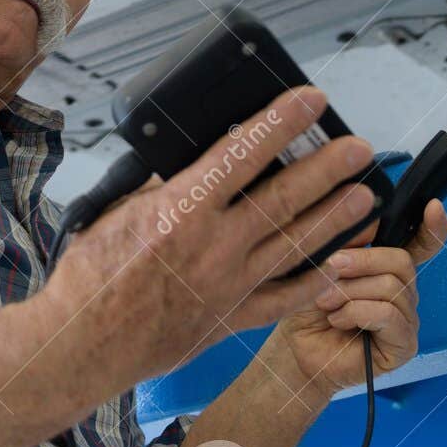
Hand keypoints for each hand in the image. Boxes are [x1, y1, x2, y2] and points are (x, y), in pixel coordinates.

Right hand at [45, 86, 381, 386]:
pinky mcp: (230, 318)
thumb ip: (161, 187)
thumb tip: (194, 164)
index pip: (243, 154)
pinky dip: (314, 284)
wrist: (82, 345)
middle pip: (284, 198)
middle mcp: (214, 245)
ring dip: (334, 218)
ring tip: (365, 197)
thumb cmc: (90, 278)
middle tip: (360, 149)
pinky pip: (283, 300)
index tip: (311, 101)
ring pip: (295, 245)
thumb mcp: (116, 212)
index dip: (281, 123)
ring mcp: (228, 285)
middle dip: (328, 169)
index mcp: (182, 209)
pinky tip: (339, 267)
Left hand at [269, 199, 446, 397]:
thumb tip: (369, 215)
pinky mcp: (404, 344)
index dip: (432, 227)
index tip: (434, 207)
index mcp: (386, 268)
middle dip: (362, 261)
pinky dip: (356, 313)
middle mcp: (403, 291)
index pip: (420, 245)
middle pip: (401, 260)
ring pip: (392, 287)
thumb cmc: (305, 307)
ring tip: (324, 302)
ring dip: (350, 291)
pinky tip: (337, 320)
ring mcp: (406, 319)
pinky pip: (389, 315)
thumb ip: (348, 242)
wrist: (293, 349)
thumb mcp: (320, 266)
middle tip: (329, 268)